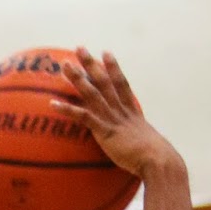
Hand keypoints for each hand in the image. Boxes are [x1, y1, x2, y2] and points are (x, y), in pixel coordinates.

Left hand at [55, 49, 176, 179]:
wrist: (157, 160)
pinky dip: (67, 109)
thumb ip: (142, 144)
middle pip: (104, 82)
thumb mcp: (150, 147)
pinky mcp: (104, 131)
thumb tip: (142, 152)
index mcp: (132, 113)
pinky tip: (53, 103)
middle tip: (79, 48)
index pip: (122, 84)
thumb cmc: (157, 161)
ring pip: (92, 93)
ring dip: (77, 78)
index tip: (106, 53)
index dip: (113, 68)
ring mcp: (112, 119)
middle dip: (91, 64)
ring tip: (65, 65)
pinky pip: (82, 117)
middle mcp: (121, 111)